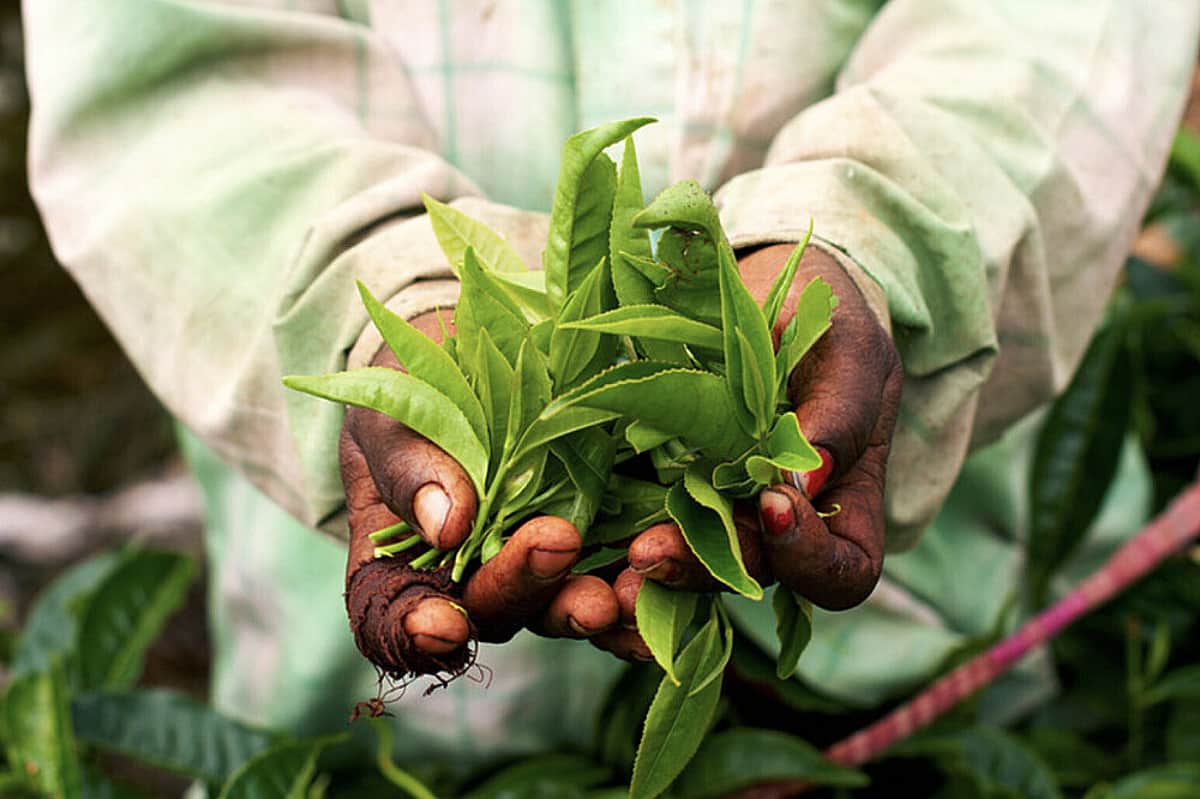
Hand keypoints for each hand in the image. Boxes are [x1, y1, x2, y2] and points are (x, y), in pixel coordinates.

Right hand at [340, 311, 618, 678]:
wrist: (479, 356)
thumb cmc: (416, 390)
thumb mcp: (396, 412)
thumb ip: (409, 465)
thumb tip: (447, 525)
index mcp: (401, 561)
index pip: (395, 620)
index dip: (413, 635)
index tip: (438, 626)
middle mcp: (475, 579)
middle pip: (496, 610)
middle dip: (528, 587)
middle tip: (555, 544)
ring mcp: (541, 566)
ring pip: (565, 607)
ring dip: (594, 605)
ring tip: (619, 588)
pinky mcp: (602, 542)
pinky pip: (626, 576)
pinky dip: (649, 583)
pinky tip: (664, 569)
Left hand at [594, 243, 901, 658]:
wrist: (762, 290)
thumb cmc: (824, 318)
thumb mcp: (848, 349)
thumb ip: (841, 411)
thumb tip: (806, 481)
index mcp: (844, 504)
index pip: (843, 572)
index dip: (811, 559)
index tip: (775, 503)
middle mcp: (781, 525)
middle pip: (754, 576)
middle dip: (706, 568)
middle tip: (653, 550)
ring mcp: (722, 512)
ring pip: (693, 562)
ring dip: (658, 562)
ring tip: (624, 551)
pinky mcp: (668, 487)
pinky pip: (649, 525)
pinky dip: (623, 532)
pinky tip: (592, 530)